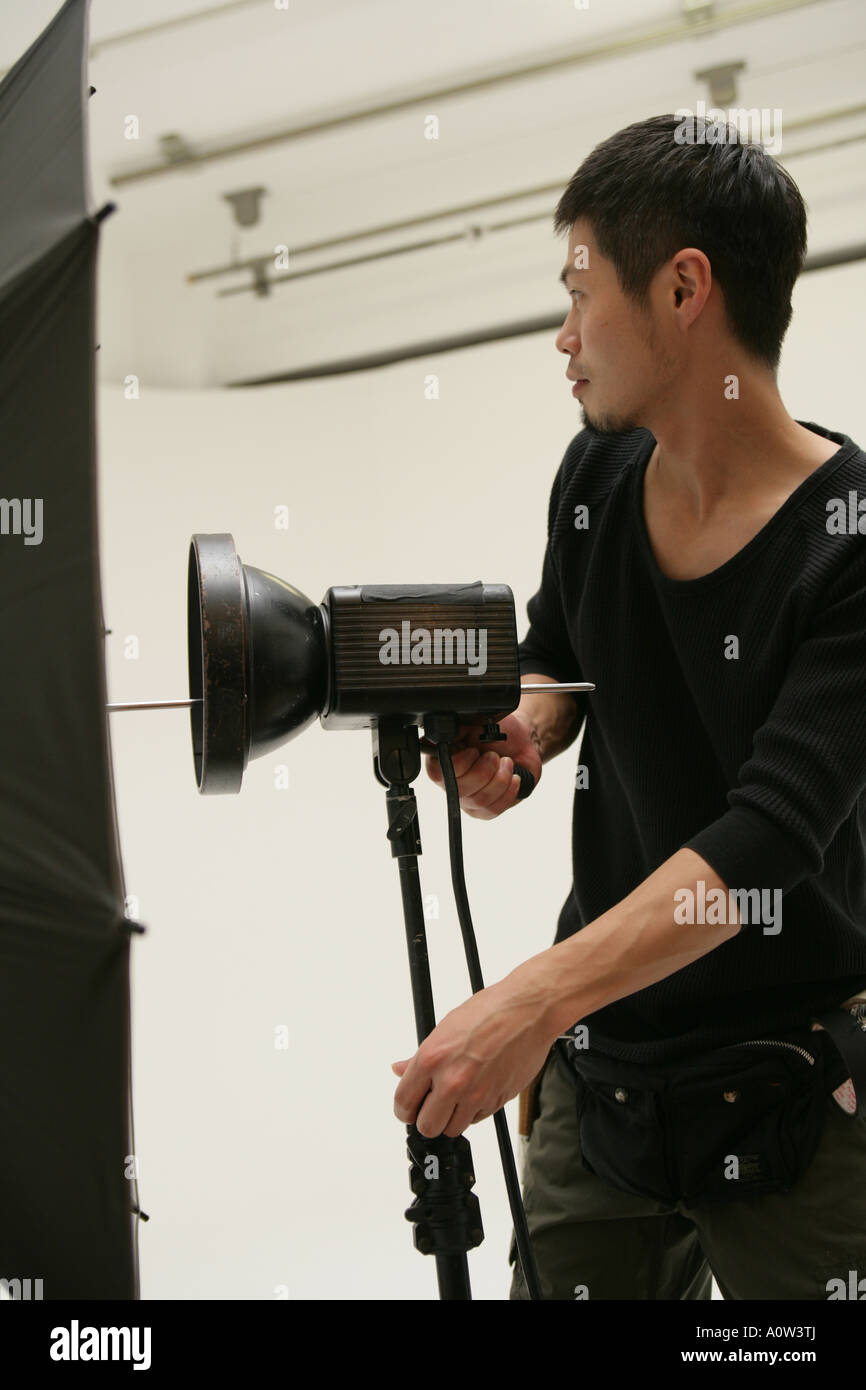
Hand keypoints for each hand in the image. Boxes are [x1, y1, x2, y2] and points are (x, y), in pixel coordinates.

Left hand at [391, 964, 556, 1137]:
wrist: (528, 1012)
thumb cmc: (490, 1012)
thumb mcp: (445, 1028)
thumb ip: (419, 1057)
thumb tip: (399, 1069)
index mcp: (432, 1059)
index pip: (404, 1103)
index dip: (403, 1110)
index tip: (408, 1109)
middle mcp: (452, 1081)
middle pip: (427, 1127)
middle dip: (427, 1118)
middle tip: (431, 1106)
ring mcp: (476, 1094)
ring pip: (452, 1129)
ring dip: (451, 1118)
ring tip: (456, 1098)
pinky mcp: (497, 1101)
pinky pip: (477, 1119)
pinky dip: (474, 1112)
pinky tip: (476, 1091)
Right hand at [422, 711, 541, 819]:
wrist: (519, 741)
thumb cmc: (496, 731)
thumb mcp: (475, 722)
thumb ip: (456, 728)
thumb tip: (446, 733)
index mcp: (442, 759)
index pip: (438, 772)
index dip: (460, 763)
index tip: (474, 750)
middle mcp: (450, 782)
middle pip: (461, 789)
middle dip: (485, 769)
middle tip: (494, 755)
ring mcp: (467, 799)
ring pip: (479, 800)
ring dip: (499, 778)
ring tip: (506, 763)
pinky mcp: (484, 810)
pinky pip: (493, 809)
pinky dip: (507, 791)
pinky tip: (513, 777)